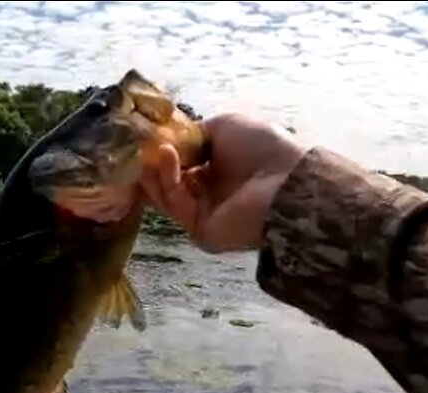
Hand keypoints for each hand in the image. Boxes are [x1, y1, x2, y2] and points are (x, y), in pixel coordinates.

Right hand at [139, 112, 308, 252]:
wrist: (287, 181)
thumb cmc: (263, 148)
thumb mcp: (225, 126)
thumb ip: (194, 133)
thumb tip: (168, 140)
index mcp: (219, 171)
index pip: (181, 166)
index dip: (163, 152)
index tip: (147, 137)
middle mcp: (210, 194)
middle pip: (169, 183)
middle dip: (154, 164)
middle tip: (140, 146)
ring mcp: (204, 215)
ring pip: (167, 195)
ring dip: (158, 170)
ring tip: (154, 148)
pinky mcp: (200, 230)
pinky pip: (177, 205)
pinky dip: (168, 180)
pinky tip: (168, 156)